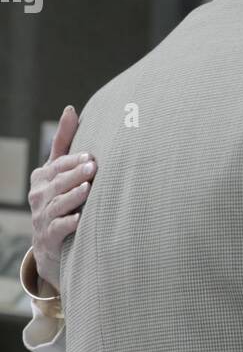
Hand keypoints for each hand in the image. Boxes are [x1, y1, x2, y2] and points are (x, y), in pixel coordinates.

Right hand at [28, 106, 96, 290]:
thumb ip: (63, 141)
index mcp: (42, 177)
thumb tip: (70, 109)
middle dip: (75, 174)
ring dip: (74, 196)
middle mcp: (39, 195)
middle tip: (94, 167)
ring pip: (58, 204)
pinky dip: (69, 223)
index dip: (73, 161)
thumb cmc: (58, 197)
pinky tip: (80, 220)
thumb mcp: (57, 170)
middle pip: (59, 183)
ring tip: (88, 189)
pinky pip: (58, 228)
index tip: (91, 155)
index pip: (57, 165)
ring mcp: (42, 216)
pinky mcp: (49, 236)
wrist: (49, 242)